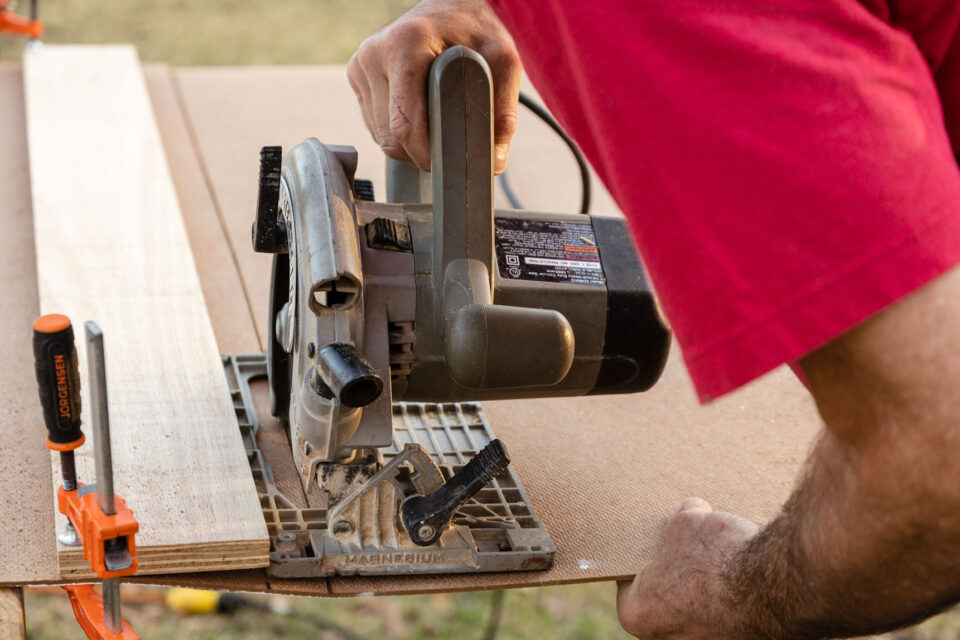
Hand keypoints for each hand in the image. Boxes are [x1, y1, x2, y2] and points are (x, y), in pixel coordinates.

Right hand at [346, 0, 521, 173]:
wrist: (450, 6)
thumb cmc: (476, 28)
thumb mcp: (502, 62)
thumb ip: (503, 112)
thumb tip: (493, 161)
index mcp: (405, 46)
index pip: (404, 122)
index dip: (424, 155)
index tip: (444, 165)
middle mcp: (375, 53)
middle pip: (389, 135)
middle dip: (417, 153)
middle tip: (446, 152)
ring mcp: (361, 64)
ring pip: (378, 134)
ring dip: (405, 145)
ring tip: (434, 133)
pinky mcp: (356, 74)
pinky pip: (372, 123)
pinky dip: (394, 131)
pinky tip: (417, 119)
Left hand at [616, 498, 760, 638]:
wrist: (775, 586)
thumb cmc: (719, 558)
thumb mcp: (687, 521)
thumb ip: (679, 520)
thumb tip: (687, 511)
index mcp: (636, 613)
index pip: (630, 583)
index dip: (647, 560)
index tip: (661, 547)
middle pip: (664, 600)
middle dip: (677, 576)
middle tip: (693, 552)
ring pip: (697, 613)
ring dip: (705, 591)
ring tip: (724, 563)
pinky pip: (726, 621)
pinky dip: (732, 604)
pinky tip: (744, 579)